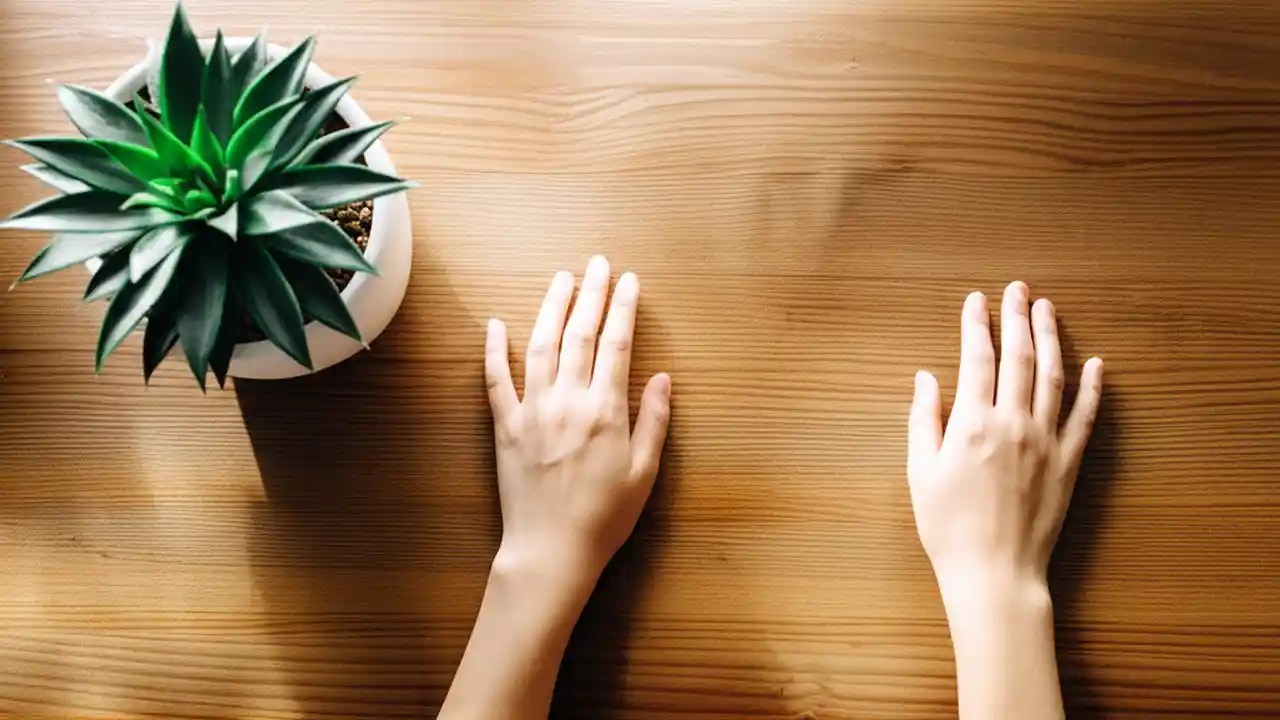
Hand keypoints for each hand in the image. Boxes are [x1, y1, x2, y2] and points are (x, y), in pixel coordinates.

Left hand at [484, 256, 671, 589]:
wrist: (552, 551)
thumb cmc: (605, 518)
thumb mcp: (644, 472)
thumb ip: (654, 420)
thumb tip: (662, 377)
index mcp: (606, 410)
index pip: (617, 344)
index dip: (625, 308)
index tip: (630, 281)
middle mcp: (568, 401)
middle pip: (580, 334)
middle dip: (592, 294)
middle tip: (598, 264)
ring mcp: (533, 411)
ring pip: (540, 345)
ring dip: (551, 308)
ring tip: (561, 279)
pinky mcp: (505, 427)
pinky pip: (496, 380)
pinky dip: (494, 349)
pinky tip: (495, 323)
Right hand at [908, 281, 1103, 592]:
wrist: (994, 572)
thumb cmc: (948, 527)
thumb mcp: (920, 472)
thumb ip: (924, 420)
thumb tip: (925, 378)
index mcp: (972, 425)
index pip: (977, 360)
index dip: (977, 325)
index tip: (976, 300)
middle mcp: (1013, 424)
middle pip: (1019, 358)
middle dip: (1017, 318)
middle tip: (1017, 289)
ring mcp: (1045, 442)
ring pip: (1053, 377)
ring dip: (1051, 338)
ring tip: (1047, 310)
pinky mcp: (1068, 463)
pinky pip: (1085, 417)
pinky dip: (1092, 388)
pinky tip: (1095, 364)